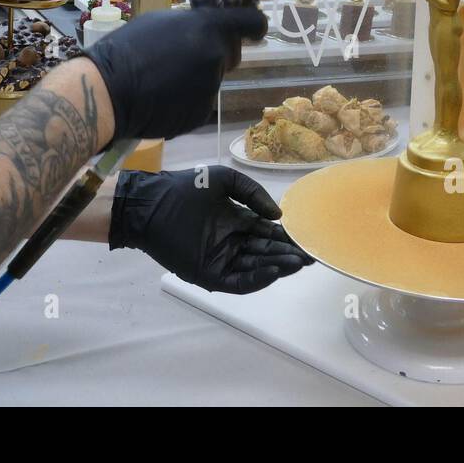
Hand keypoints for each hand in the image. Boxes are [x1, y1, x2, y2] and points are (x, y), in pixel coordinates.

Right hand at [81, 7, 266, 141]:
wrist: (108, 92)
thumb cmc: (127, 49)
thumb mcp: (160, 22)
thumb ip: (192, 26)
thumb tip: (205, 30)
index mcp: (210, 28)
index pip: (252, 22)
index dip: (254, 25)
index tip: (253, 30)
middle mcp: (217, 57)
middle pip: (231, 54)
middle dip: (217, 54)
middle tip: (188, 57)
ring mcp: (211, 88)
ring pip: (212, 80)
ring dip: (197, 79)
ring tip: (164, 80)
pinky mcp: (201, 114)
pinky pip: (200, 102)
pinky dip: (187, 101)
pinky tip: (163, 99)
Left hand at [110, 166, 313, 293]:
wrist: (153, 203)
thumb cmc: (187, 188)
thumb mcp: (225, 181)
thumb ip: (253, 194)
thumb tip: (278, 215)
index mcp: (237, 222)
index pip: (268, 233)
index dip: (287, 239)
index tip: (307, 241)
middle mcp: (232, 243)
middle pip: (266, 253)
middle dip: (288, 255)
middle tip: (310, 258)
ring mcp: (222, 260)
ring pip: (256, 268)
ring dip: (277, 267)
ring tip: (297, 263)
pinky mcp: (210, 274)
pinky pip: (238, 281)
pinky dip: (257, 278)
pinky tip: (273, 271)